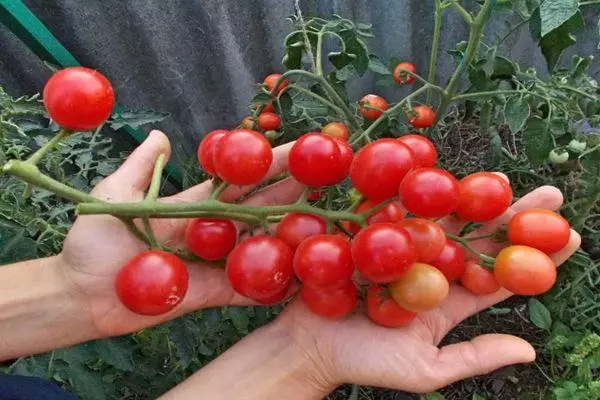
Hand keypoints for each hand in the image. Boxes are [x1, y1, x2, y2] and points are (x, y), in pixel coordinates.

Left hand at [58, 130, 302, 336]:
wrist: (80, 293)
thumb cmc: (93, 241)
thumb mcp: (114, 194)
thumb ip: (142, 167)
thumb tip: (159, 134)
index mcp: (193, 205)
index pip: (239, 180)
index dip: (267, 163)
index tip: (299, 147)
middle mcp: (211, 231)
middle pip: (259, 208)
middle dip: (293, 191)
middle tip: (327, 176)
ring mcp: (214, 263)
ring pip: (260, 245)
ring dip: (291, 235)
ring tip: (326, 222)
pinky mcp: (211, 293)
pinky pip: (247, 288)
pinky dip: (273, 284)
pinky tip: (303, 276)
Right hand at [277, 184, 580, 392]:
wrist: (307, 344)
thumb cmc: (364, 361)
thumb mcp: (424, 368)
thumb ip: (474, 356)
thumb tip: (530, 349)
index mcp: (447, 301)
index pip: (499, 277)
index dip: (536, 259)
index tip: (572, 236)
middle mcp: (430, 270)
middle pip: (479, 238)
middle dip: (514, 217)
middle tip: (550, 194)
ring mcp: (401, 249)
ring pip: (444, 217)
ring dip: (474, 196)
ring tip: (505, 176)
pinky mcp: (372, 234)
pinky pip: (398, 208)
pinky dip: (418, 190)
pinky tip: (441, 170)